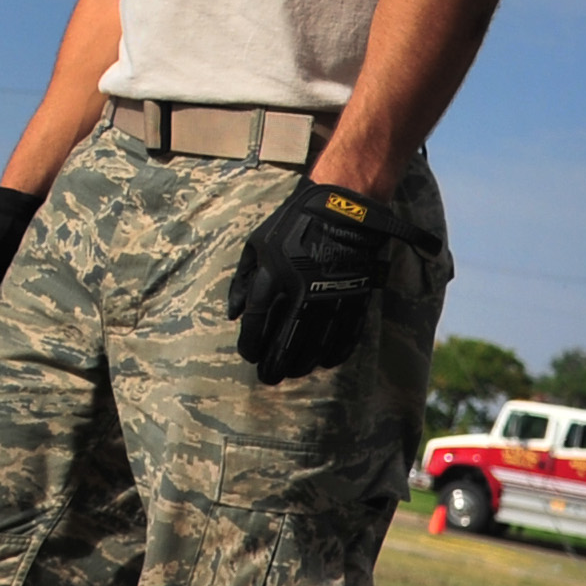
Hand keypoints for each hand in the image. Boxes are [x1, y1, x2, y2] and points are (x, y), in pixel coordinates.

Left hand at [225, 180, 392, 384]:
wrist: (343, 208)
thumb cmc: (294, 224)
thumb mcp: (258, 244)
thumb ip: (241, 280)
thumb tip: (231, 313)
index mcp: (273, 274)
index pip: (255, 319)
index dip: (249, 342)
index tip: (248, 354)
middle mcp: (300, 289)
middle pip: (284, 340)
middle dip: (273, 364)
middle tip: (268, 377)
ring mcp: (330, 295)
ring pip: (315, 343)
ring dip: (302, 363)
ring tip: (293, 372)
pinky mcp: (355, 297)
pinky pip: (346, 334)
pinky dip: (335, 352)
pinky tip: (325, 361)